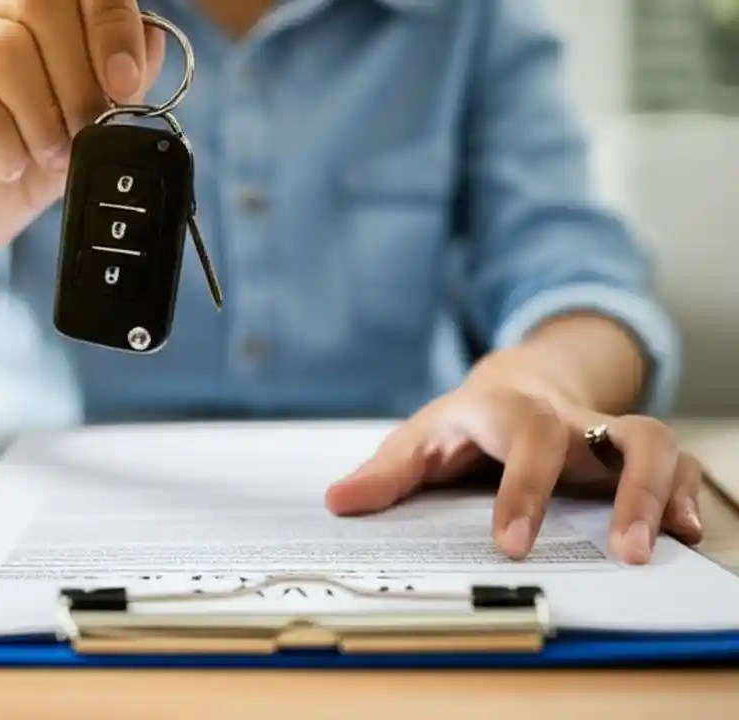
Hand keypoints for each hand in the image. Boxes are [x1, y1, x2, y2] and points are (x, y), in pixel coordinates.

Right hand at [0, 0, 166, 260]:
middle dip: (77, 77)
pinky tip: (12, 164)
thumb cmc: (40, 143)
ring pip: (2, 52)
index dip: (110, 23)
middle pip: (36, 4)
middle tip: (88, 127)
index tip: (125, 82)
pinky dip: (8, 147)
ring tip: (51, 153)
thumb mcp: (100, 106)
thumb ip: (128, 69)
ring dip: (42, 117)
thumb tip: (151, 40)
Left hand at [325, 373, 705, 564]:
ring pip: (655, 442)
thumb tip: (337, 502)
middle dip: (623, 491)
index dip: (524, 488)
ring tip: (653, 550)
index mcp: (504, 409)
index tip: (512, 544)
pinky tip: (686, 536)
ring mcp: (602, 432)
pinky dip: (686, 498)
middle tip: (620, 553)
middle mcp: (563, 416)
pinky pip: (677, 464)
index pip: (524, 436)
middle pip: (611, 432)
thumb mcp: (418, 440)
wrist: (516, 382)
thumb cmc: (462, 424)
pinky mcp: (629, 452)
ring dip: (662, 494)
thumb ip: (384, 474)